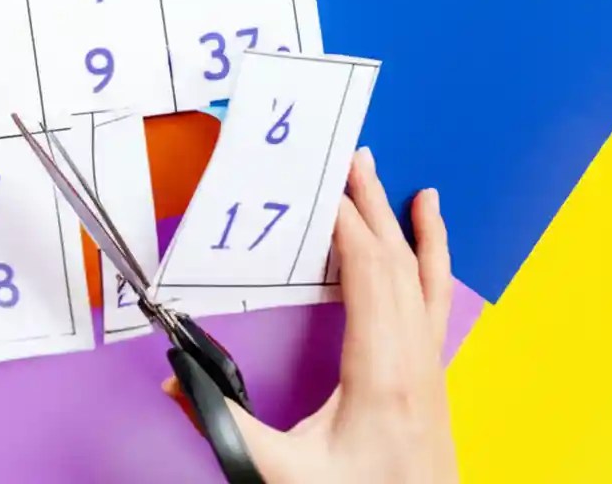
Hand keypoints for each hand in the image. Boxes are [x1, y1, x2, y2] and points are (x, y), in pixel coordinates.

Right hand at [163, 147, 457, 482]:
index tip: (321, 190)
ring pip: (423, 278)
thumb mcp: (281, 471)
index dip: (345, 225)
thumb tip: (174, 379)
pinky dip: (435, 260)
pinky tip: (433, 238)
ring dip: (407, 225)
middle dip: (371, 206)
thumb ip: (225, 422)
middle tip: (350, 160)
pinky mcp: (432, 379)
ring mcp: (431, 369)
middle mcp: (415, 362)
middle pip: (397, 262)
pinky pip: (437, 303)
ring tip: (393, 181)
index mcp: (381, 373)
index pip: (368, 274)